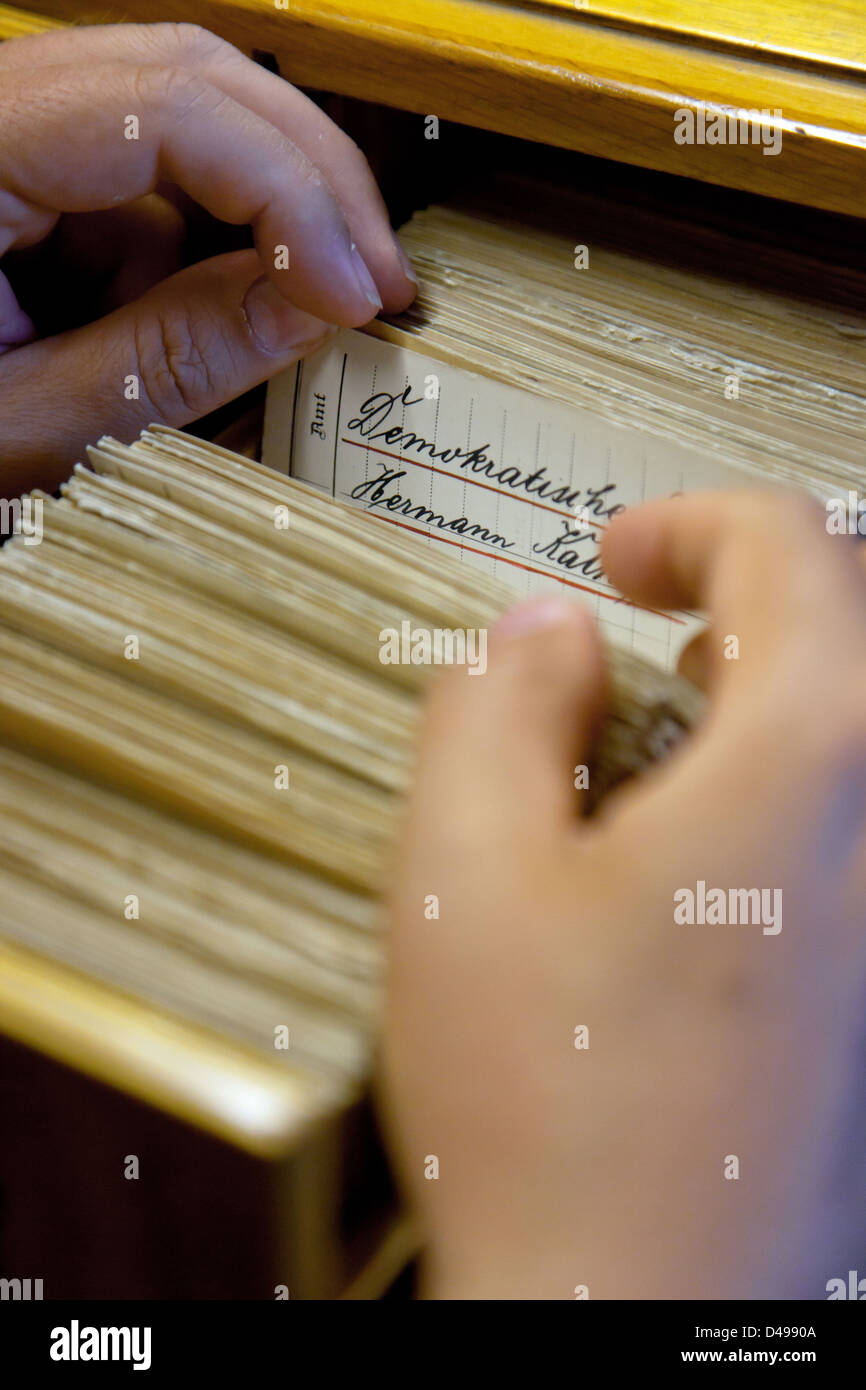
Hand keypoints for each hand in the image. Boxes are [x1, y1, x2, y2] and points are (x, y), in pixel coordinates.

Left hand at [0, 23, 415, 492]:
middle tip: (378, 283)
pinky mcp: (28, 178)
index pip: (168, 104)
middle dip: (306, 187)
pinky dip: (194, 265)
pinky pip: (145, 196)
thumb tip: (312, 306)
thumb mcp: (18, 425)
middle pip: (191, 81)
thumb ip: (167, 364)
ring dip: (252, 233)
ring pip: (182, 140)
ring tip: (291, 328)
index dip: (291, 195)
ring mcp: (9, 135)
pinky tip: (190, 335)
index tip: (359, 295)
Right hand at [380, 491, 865, 1298]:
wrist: (637, 1303)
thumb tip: (543, 639)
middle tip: (643, 633)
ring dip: (763, 698)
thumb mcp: (459, 867)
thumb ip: (494, 704)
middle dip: (740, 603)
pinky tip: (687, 860)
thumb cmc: (555, 1115)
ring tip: (657, 745)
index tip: (621, 559)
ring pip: (855, 735)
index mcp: (805, 768)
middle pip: (849, 631)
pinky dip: (782, 790)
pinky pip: (848, 827)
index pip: (790, 552)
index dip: (689, 524)